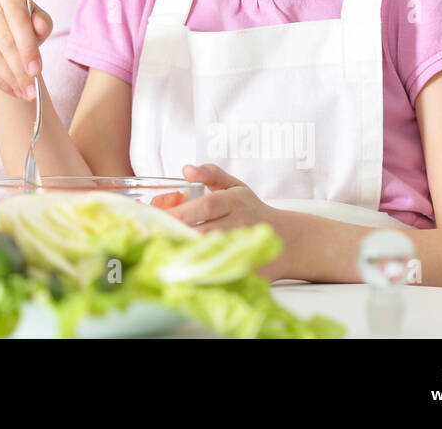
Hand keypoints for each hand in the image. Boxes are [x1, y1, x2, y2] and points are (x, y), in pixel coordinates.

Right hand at [0, 0, 52, 101]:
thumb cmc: (20, 25)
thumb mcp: (37, 21)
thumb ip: (42, 23)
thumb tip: (40, 28)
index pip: (18, 21)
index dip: (28, 48)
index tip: (36, 71)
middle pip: (3, 40)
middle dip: (19, 69)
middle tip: (31, 89)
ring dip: (8, 78)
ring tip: (22, 92)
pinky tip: (8, 87)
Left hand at [167, 164, 296, 280]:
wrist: (288, 240)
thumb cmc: (252, 210)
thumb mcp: (236, 186)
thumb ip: (210, 174)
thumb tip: (186, 169)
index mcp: (235, 202)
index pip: (205, 206)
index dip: (181, 212)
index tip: (158, 216)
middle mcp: (240, 224)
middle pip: (204, 232)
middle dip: (177, 234)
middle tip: (152, 237)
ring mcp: (245, 249)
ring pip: (210, 253)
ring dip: (185, 253)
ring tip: (161, 252)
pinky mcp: (249, 270)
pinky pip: (221, 272)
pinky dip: (202, 272)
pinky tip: (183, 270)